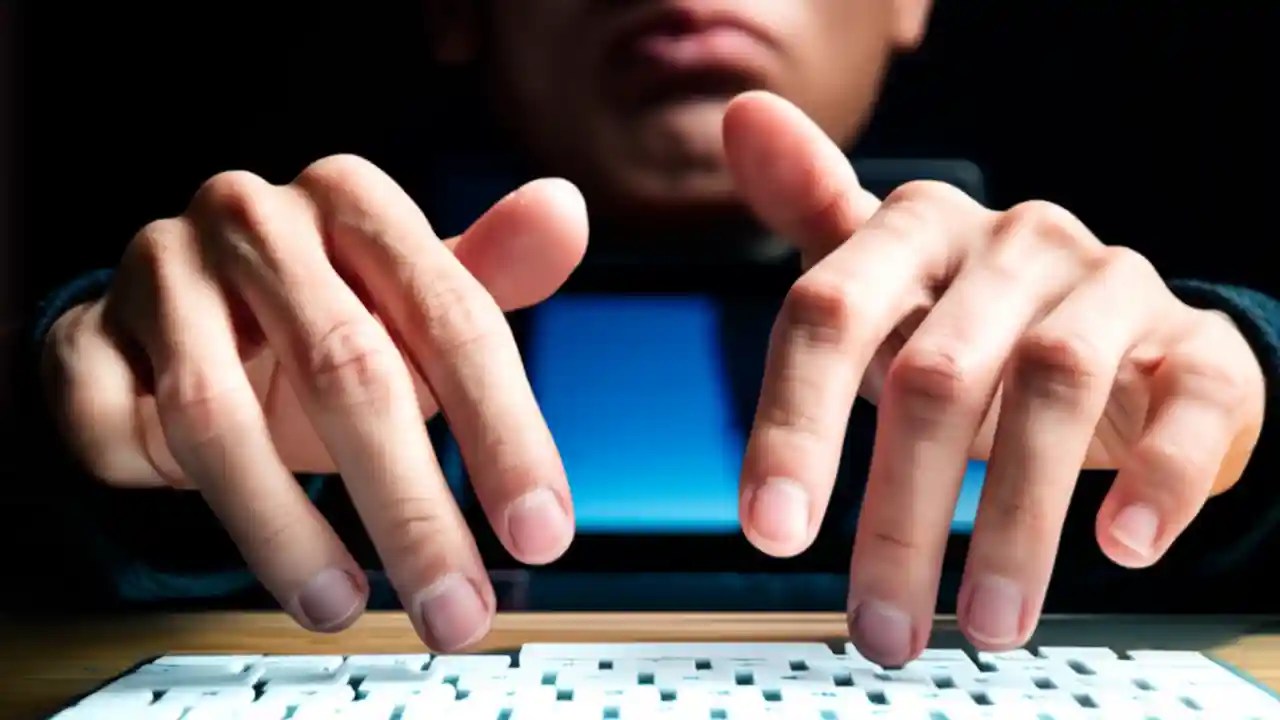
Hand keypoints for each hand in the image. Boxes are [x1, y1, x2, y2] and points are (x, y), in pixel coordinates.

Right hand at [42, 155, 587, 648]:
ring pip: (217, 413)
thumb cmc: (316, 321)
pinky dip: (159, 488)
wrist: (176, 322)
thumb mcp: (410, 304)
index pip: (452, 318)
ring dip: (287, 531)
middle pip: (345, 370)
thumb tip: (566, 215)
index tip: (540, 536)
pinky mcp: (84, 333)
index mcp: (353, 201)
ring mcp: (159, 271)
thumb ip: (490, 277)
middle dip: (411, 511)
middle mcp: (254, 219)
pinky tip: (207, 524)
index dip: (504, 434)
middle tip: (457, 608)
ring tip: (343, 608)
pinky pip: (112, 426)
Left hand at [723, 92, 1266, 663]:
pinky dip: (1156, 478)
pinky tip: (1122, 547)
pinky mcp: (1196, 345)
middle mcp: (1013, 245)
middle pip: (937, 376)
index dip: (792, 424)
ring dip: (1016, 526)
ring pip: (1054, 394)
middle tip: (880, 628)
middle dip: (900, 515)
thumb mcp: (880, 279)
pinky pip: (1185, 403)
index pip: (831, 310)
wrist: (1116, 334)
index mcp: (918, 230)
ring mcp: (1110, 289)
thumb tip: (743, 120)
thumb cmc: (967, 323)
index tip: (770, 532)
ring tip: (983, 626)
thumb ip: (809, 217)